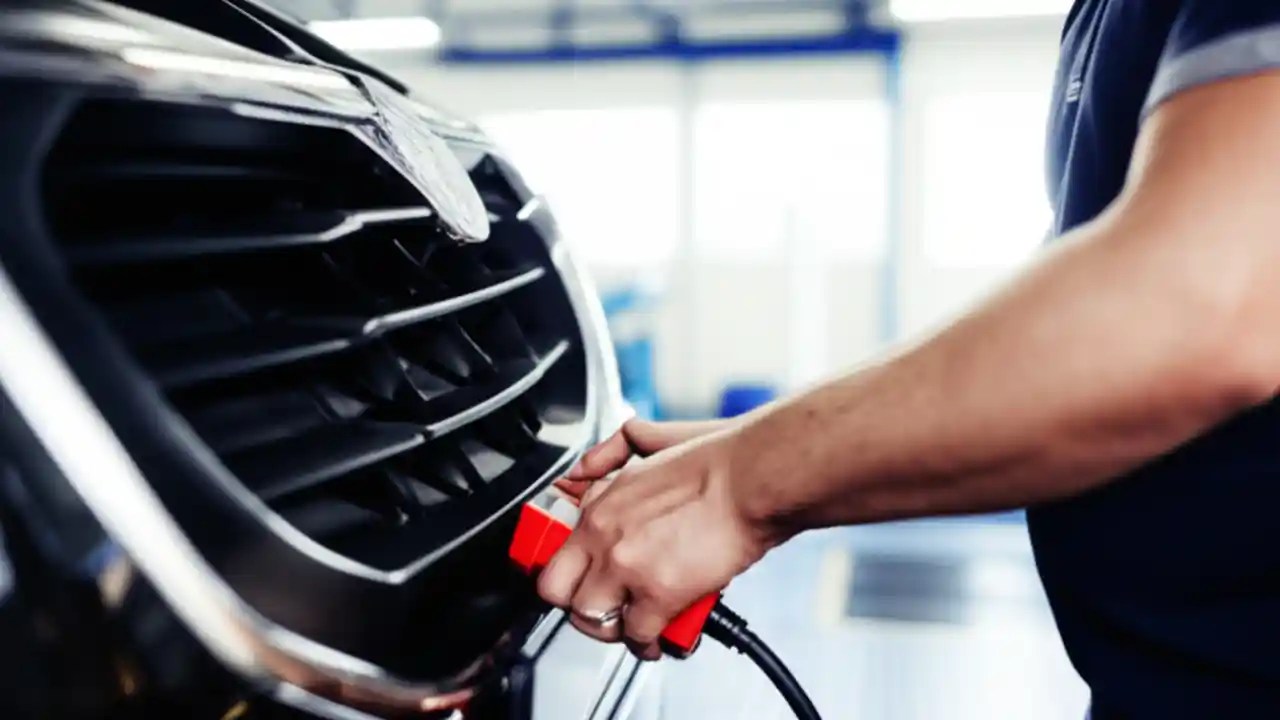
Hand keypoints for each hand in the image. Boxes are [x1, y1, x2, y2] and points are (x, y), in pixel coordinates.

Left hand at [539, 426, 781, 659]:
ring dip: (611, 627)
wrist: (750, 481)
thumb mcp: (648, 442)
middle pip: (557, 593)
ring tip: (629, 624)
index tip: (578, 580)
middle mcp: (603, 539)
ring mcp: (627, 569)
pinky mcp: (659, 595)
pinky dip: (648, 644)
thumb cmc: (715, 461)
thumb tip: (584, 467)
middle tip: (599, 606)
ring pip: (591, 620)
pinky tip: (658, 639)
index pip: (553, 553)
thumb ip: (609, 453)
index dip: (565, 573)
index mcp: (598, 506)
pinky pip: (637, 637)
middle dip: (577, 605)